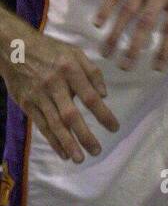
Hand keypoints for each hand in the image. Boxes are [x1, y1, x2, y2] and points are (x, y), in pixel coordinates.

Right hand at [0, 26, 118, 161]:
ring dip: (68, 143)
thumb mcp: (75, 52)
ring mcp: (39, 95)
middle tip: (97, 150)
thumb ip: (92, 71)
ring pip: (54, 124)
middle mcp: (54, 84)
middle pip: (71, 114)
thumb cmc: (50, 50)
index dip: (103, 114)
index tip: (114, 128)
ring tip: (80, 158)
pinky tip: (62, 152)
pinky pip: (41, 125)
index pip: (90, 96)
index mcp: (70, 69)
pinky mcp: (27, 103)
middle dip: (84, 135)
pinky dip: (52, 140)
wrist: (15, 47)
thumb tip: (105, 94)